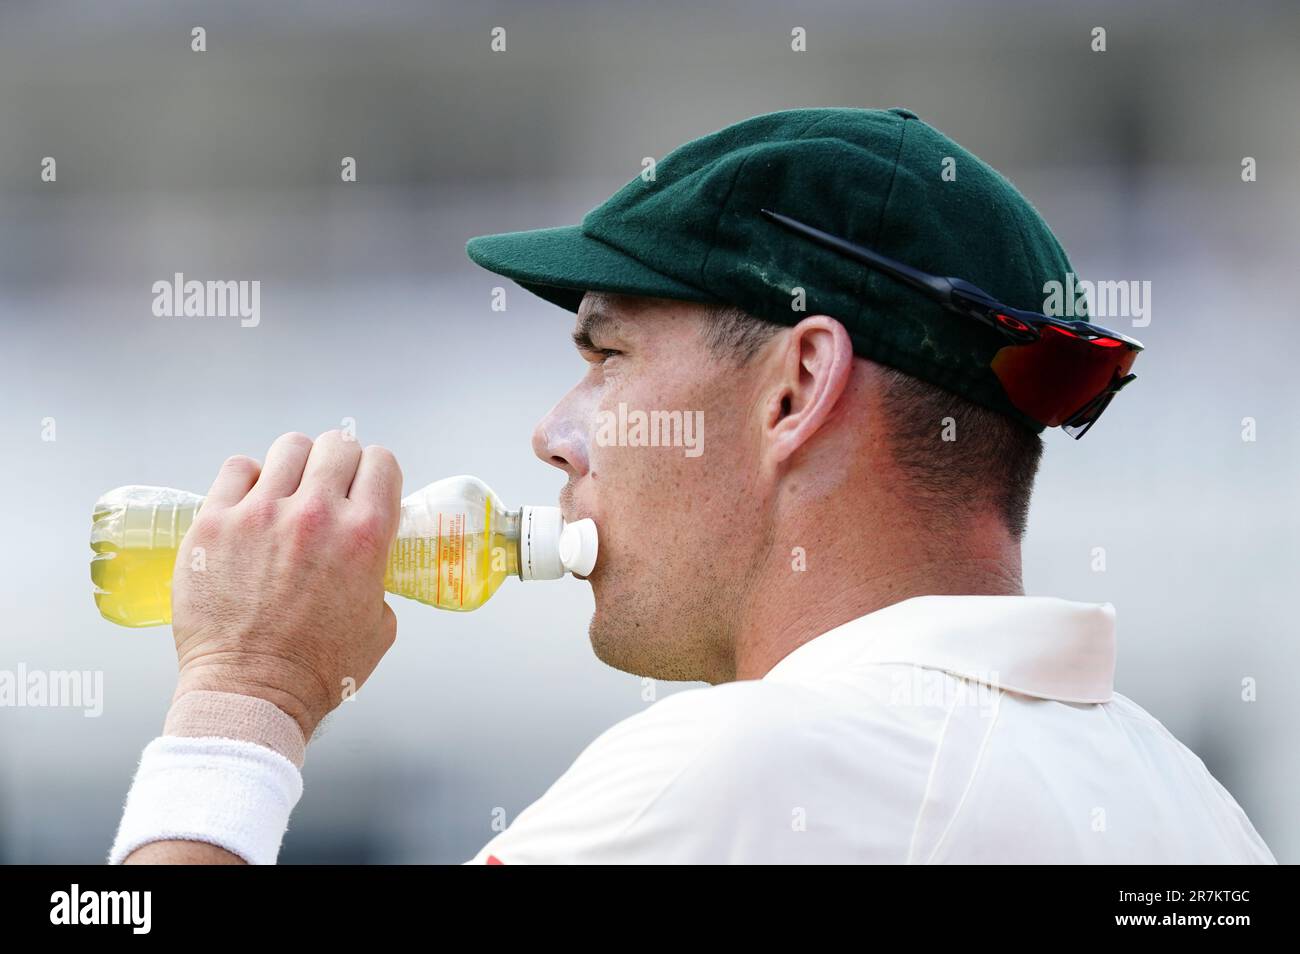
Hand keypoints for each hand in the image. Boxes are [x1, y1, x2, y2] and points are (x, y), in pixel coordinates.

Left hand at [169, 431, 402, 739]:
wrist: (252, 693)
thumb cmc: (317, 670)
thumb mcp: (380, 624)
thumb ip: (379, 578)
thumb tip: (370, 560)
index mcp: (365, 536)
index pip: (381, 461)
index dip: (376, 471)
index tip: (366, 484)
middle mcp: (317, 515)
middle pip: (336, 444)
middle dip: (338, 461)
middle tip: (328, 486)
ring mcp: (261, 515)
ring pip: (288, 448)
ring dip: (294, 465)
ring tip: (287, 491)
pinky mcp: (214, 523)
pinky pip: (236, 469)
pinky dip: (247, 480)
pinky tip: (249, 503)